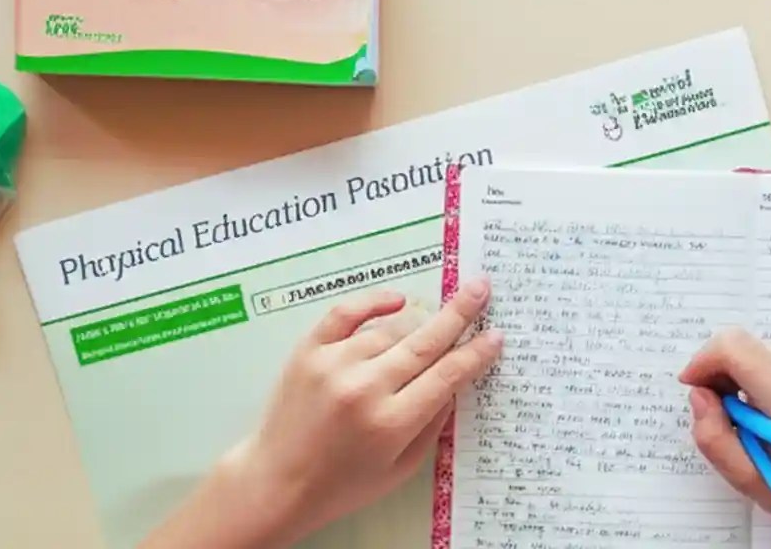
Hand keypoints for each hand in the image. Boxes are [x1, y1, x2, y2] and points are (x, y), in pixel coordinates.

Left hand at [141, 280, 502, 548]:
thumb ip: (433, 423)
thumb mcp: (402, 468)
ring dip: (416, 325)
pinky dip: (372, 302)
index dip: (476, 353)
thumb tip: (457, 379)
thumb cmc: (343, 483)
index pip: (447, 376)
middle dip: (460, 313)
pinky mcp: (308, 352)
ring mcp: (334, 365)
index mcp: (392, 422)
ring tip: (431, 326)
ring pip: (392, 330)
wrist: (275, 483)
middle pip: (425, 341)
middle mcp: (365, 388)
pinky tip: (396, 300)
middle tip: (481, 288)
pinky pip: (345, 313)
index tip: (495, 335)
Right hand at [680, 329, 770, 548]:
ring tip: (755, 422)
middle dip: (722, 376)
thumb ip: (712, 433)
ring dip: (742, 379)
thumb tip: (700, 394)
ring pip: (756, 352)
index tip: (694, 388)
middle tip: (726, 417)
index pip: (730, 345)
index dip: (702, 362)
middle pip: (741, 348)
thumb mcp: (747, 476)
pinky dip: (761, 379)